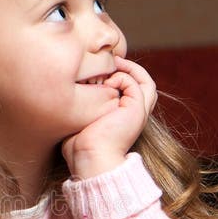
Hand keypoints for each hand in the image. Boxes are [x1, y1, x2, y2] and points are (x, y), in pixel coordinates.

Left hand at [63, 56, 156, 178]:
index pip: (131, 90)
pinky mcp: (136, 110)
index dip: (119, 75)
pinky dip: (123, 77)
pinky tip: (107, 83)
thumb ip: (84, 104)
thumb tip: (72, 91)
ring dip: (129, 69)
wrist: (89, 157)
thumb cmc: (79, 144)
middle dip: (127, 68)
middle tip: (110, 60)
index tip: (99, 69)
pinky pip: (135, 84)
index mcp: (124, 117)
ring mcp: (138, 112)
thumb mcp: (81, 119)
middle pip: (143, 83)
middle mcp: (134, 114)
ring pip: (145, 82)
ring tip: (113, 63)